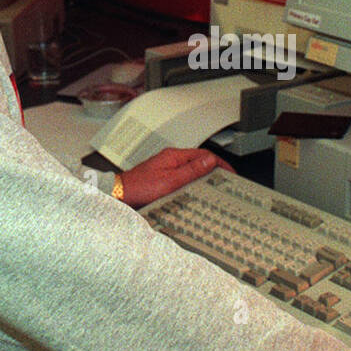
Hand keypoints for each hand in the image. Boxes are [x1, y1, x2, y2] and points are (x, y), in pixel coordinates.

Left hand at [118, 148, 233, 207]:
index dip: (219, 163)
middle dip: (214, 169)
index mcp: (174, 156)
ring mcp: (166, 168)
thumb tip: (209, 160)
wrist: (120, 195)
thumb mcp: (170, 181)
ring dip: (204, 176)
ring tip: (214, 186)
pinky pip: (183, 177)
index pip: (203, 154)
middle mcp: (170, 160)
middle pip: (198, 161)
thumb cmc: (139, 188)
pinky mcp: (162, 178)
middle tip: (226, 180)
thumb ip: (190, 171)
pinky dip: (193, 182)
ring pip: (191, 169)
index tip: (230, 172)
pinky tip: (195, 190)